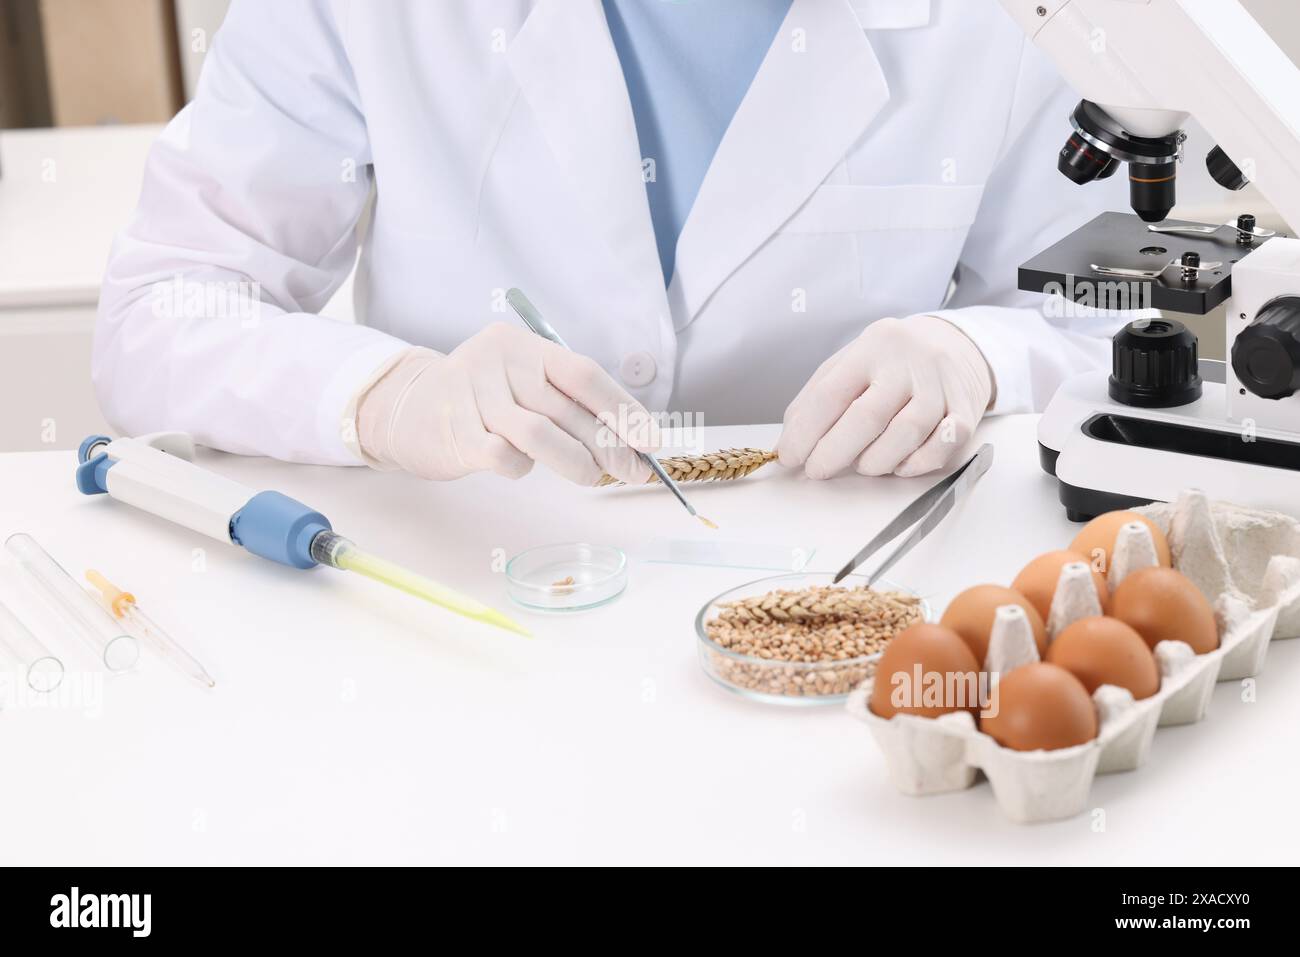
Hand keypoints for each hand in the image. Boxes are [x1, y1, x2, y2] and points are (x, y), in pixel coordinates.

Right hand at [357, 323, 657, 483]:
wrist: (407, 410)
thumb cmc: (483, 401)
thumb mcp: (523, 385)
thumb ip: (568, 405)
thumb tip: (631, 443)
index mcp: (525, 345)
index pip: (585, 375)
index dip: (624, 410)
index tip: (651, 442)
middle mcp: (499, 361)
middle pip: (569, 409)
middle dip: (610, 446)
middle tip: (633, 472)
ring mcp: (474, 394)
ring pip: (540, 434)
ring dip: (575, 462)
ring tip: (589, 476)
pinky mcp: (455, 431)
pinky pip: (506, 457)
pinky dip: (522, 467)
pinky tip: (520, 465)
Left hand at [776, 315, 992, 478]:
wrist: (952, 348)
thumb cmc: (887, 365)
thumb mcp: (847, 366)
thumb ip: (814, 401)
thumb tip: (788, 444)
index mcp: (871, 347)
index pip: (831, 393)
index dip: (806, 432)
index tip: (791, 457)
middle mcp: (909, 363)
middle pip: (868, 417)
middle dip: (834, 452)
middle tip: (818, 470)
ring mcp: (940, 386)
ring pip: (906, 434)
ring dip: (875, 461)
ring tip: (861, 465)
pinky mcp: (966, 410)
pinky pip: (941, 446)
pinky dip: (915, 464)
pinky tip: (898, 465)